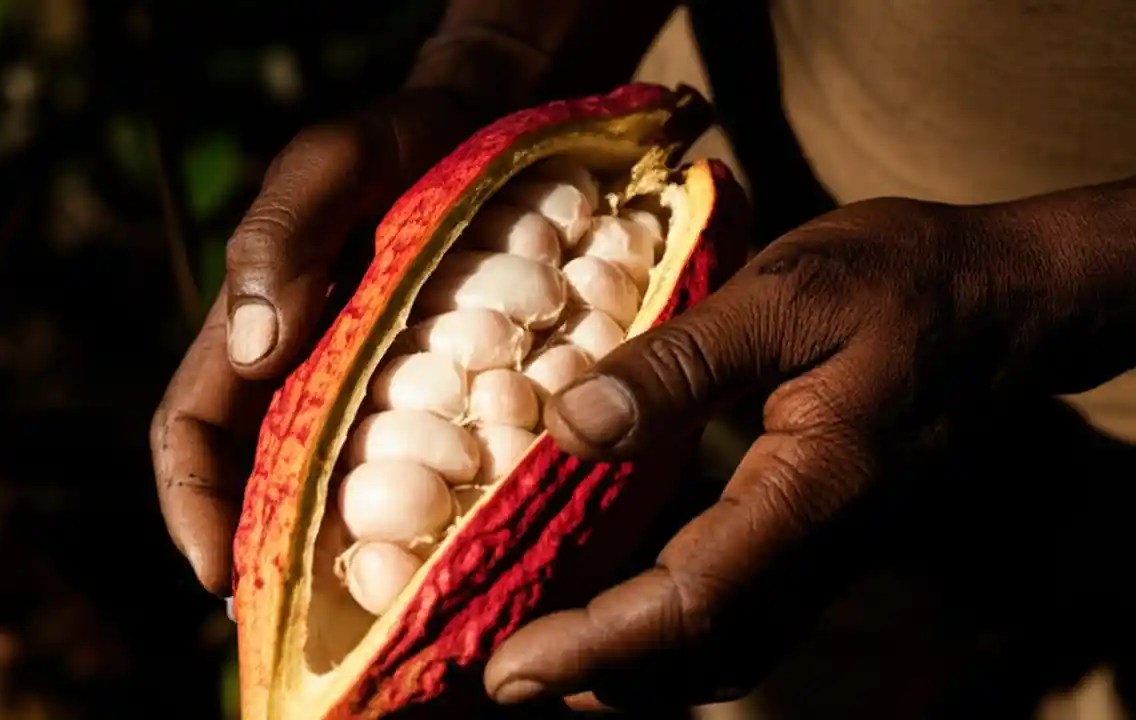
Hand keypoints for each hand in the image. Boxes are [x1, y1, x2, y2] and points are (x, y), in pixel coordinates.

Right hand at [149, 89, 487, 594]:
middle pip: (261, 485)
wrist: (480, 129)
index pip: (192, 434)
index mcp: (255, 333)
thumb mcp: (330, 164)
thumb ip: (278, 235)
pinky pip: (423, 465)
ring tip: (383, 614)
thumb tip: (251, 347)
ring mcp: (371, 389)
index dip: (189, 507)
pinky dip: (427, 512)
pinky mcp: (437, 391)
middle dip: (270, 561)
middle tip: (310, 631)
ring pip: (341, 491)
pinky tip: (461, 546)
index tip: (213, 575)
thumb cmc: (396, 142)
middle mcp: (305, 375)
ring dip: (349, 555)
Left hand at [483, 191, 1135, 709]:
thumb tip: (570, 428)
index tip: (510, 671)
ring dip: (633, 662)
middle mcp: (818, 541)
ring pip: (723, 642)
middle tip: (503, 676)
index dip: (593, 645)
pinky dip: (666, 618)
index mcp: (810, 491)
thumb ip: (678, 365)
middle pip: (702, 651)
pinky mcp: (821, 529)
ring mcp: (824, 544)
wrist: (1008, 298)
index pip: (691, 604)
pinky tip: (612, 586)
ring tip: (545, 649)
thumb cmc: (905, 280)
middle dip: (601, 677)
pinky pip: (738, 601)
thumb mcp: (786, 295)